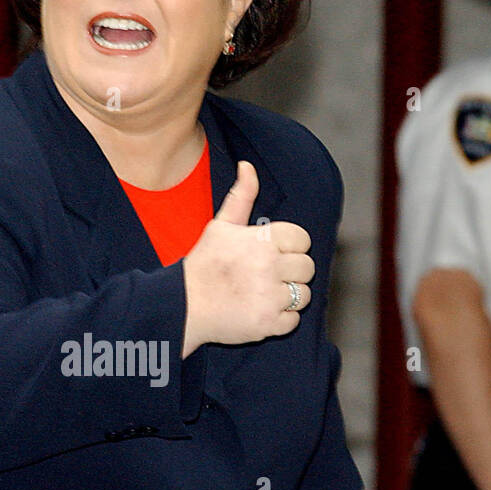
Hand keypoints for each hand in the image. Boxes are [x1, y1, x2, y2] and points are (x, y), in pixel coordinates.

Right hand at [181, 161, 314, 356]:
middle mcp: (268, 266)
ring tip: (263, 295)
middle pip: (307, 267)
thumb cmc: (203, 266)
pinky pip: (293, 320)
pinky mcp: (268, 323)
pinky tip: (259, 311)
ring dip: (287, 297)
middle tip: (266, 278)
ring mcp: (269, 296)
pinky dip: (280, 320)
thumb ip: (242, 196)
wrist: (183, 307)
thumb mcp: (220, 226)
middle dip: (291, 273)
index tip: (272, 256)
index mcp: (262, 240)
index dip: (290, 248)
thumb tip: (248, 166)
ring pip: (303, 295)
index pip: (302, 239)